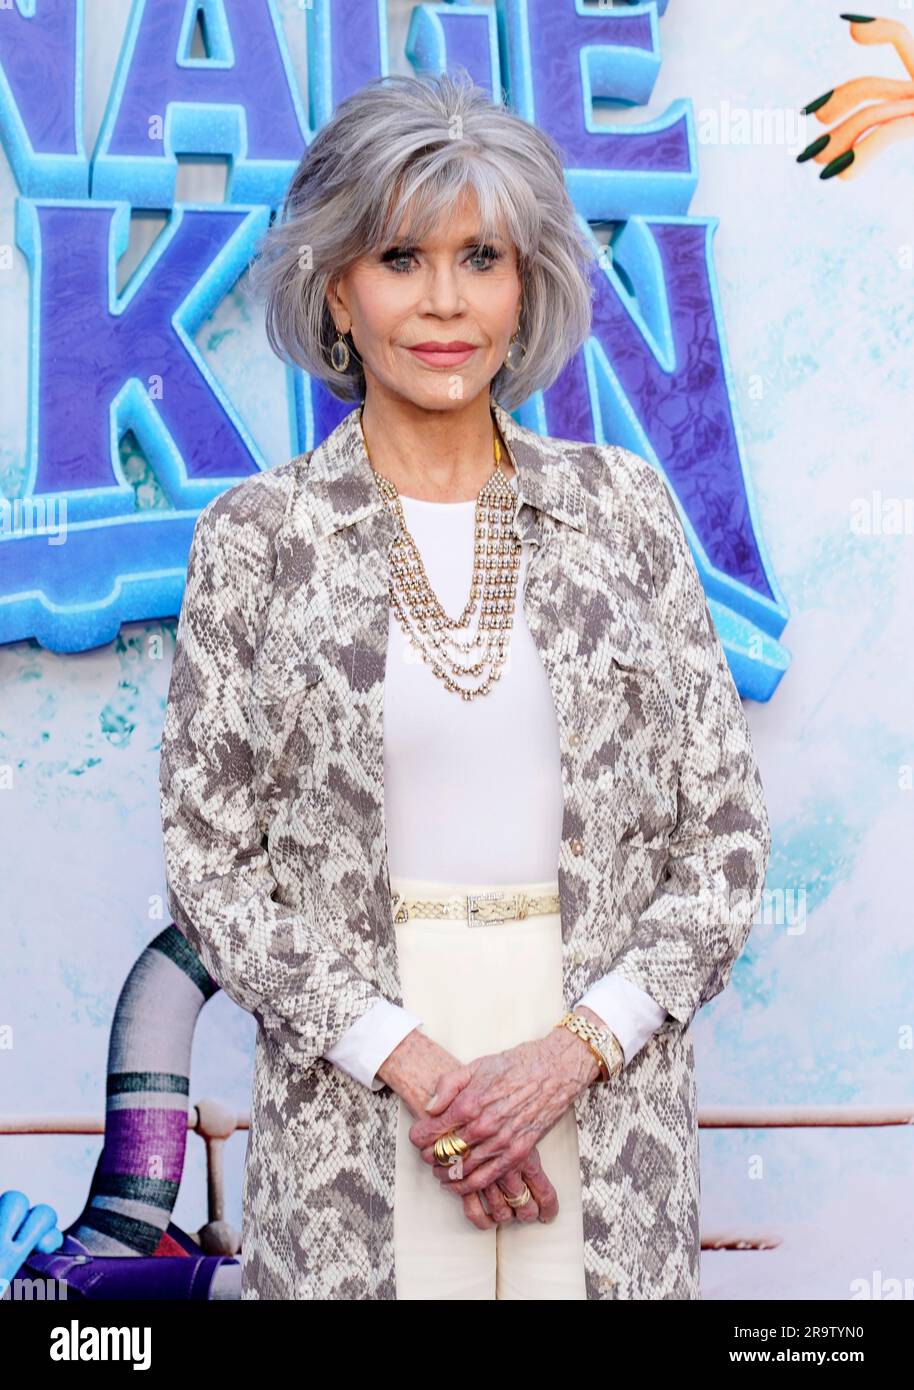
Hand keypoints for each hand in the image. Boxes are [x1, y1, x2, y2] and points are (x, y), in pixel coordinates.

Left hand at [375, 1027, 560, 1228]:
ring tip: (439, 1171)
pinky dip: (468, 1186)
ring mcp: (501, 1142)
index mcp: (469, 1103)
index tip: (417, 1138)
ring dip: (446, 1174)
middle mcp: (483, 1126)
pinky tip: (458, 1184)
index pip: (430, 1131)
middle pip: (443, 1153)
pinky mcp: (518, 1153)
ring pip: (462, 1170)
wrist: (553, 1071)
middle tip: (426, 1155)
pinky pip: (487, 1179)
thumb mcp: (475, 1066)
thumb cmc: (514, 1065)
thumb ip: (447, 1086)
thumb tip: (430, 1108)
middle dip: (430, 1157)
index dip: (418, 1138)